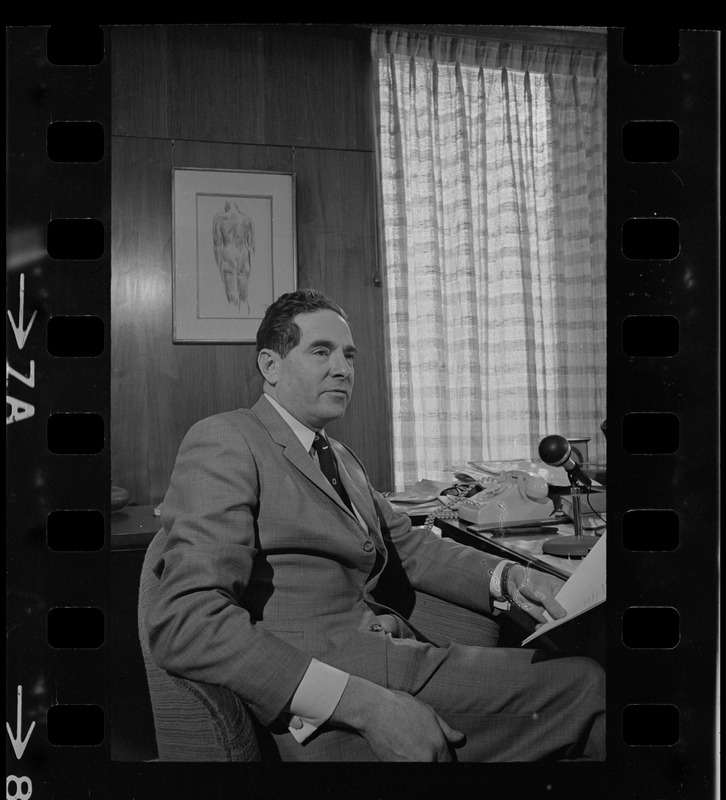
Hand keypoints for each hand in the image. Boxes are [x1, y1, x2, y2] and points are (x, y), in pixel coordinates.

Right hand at [329, 675, 463, 760]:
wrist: (375, 711)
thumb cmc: (401, 707)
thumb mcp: (428, 712)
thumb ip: (446, 729)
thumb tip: (460, 738)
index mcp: (437, 745)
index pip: (448, 764)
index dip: (444, 760)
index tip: (438, 756)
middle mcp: (427, 759)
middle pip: (436, 767)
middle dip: (432, 760)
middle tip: (420, 749)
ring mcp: (411, 765)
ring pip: (422, 769)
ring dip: (418, 762)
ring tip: (409, 748)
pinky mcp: (396, 768)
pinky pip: (406, 769)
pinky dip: (405, 763)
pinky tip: (400, 751)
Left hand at [507, 564, 566, 625]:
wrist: (513, 582)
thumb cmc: (529, 579)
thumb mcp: (541, 590)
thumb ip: (551, 603)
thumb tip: (562, 614)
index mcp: (561, 589)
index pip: (571, 600)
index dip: (574, 608)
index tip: (572, 615)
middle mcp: (556, 600)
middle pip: (564, 612)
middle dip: (564, 619)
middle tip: (562, 622)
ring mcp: (549, 608)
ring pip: (555, 619)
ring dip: (554, 625)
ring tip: (551, 627)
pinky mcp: (541, 613)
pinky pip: (544, 622)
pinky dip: (543, 626)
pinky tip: (541, 627)